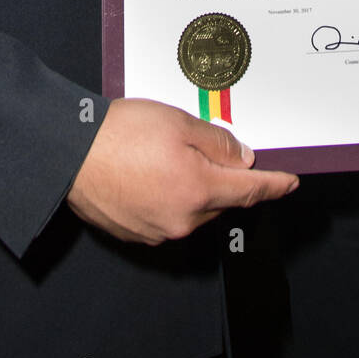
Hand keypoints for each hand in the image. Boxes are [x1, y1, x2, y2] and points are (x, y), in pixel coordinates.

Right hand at [66, 97, 298, 244]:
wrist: (69, 153)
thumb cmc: (119, 134)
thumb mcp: (179, 123)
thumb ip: (218, 142)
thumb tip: (242, 158)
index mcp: (198, 190)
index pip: (250, 191)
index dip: (274, 185)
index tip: (289, 182)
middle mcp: (182, 219)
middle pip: (221, 199)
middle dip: (222, 176)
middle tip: (203, 147)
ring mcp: (158, 231)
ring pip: (194, 208)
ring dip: (193, 186)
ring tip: (164, 155)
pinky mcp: (137, 234)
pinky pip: (168, 216)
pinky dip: (169, 196)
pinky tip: (149, 173)